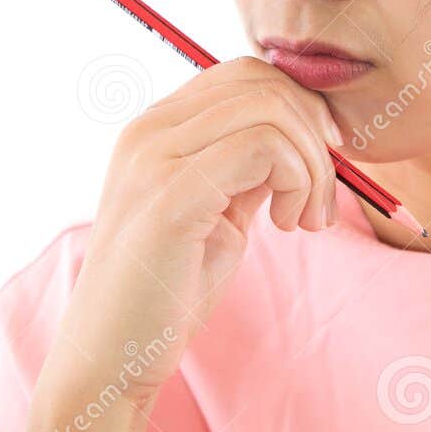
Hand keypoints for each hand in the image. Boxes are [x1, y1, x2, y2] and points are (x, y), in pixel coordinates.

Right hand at [22, 56, 340, 431]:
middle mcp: (148, 129)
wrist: (108, 358)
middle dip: (314, 133)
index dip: (299, 106)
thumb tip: (304, 135)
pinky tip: (287, 224)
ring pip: (270, 110)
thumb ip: (247, 167)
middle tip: (320, 198)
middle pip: (262, 81)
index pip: (244, 72)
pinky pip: (264, 148)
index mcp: (155, 128)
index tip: (322, 158)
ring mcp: (154, 157)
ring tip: (305, 219)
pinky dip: (298, 181)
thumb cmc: (164, 292)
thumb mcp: (216, 212)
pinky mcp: (171, 194)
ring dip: (312, 164)